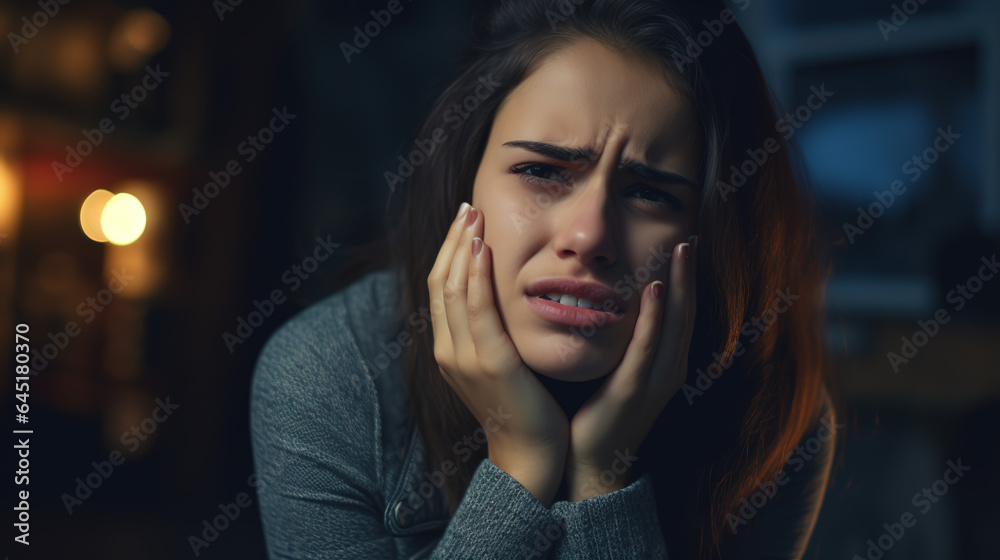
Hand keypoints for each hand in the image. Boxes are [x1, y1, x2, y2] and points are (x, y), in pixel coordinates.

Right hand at [427, 202, 568, 507]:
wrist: (530, 455)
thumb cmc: (523, 407)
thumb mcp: (499, 363)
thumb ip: (491, 332)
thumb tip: (499, 297)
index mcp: (448, 350)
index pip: (440, 288)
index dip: (449, 251)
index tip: (465, 220)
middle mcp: (447, 351)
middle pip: (440, 281)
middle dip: (453, 240)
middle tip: (469, 206)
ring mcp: (464, 357)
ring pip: (453, 289)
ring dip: (462, 247)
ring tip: (474, 215)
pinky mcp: (489, 362)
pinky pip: (476, 309)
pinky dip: (475, 275)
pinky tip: (482, 249)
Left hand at [564, 236, 697, 500]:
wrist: (592, 461)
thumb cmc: (600, 412)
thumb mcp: (618, 368)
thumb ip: (625, 339)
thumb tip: (615, 302)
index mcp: (666, 363)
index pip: (681, 312)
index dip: (685, 279)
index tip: (684, 244)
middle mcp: (669, 369)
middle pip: (686, 312)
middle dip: (689, 274)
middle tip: (690, 237)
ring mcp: (655, 380)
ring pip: (674, 324)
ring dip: (679, 285)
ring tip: (681, 250)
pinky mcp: (633, 390)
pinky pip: (647, 347)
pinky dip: (654, 317)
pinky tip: (654, 290)